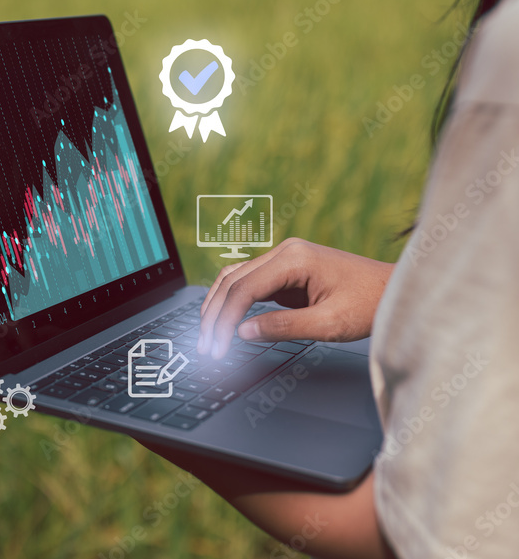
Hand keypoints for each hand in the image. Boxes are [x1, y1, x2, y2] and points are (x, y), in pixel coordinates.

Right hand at [197, 238, 393, 358]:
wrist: (395, 290)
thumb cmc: (370, 303)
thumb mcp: (329, 323)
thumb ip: (283, 327)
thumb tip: (243, 332)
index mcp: (294, 259)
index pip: (244, 289)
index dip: (224, 321)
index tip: (217, 348)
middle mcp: (284, 252)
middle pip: (232, 281)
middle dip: (214, 315)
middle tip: (205, 347)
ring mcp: (283, 259)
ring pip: (235, 278)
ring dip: (218, 306)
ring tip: (207, 335)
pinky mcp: (285, 270)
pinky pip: (249, 282)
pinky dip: (233, 301)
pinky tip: (224, 319)